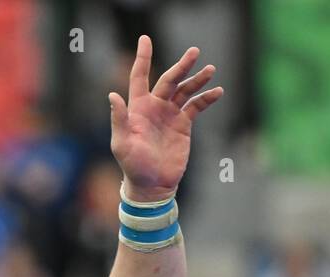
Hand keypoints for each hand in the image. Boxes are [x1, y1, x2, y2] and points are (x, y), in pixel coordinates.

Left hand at [108, 36, 222, 203]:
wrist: (152, 185)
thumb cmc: (133, 166)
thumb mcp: (122, 144)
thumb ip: (119, 119)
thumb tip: (112, 95)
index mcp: (138, 108)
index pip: (139, 77)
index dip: (142, 58)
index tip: (145, 39)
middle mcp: (154, 107)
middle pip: (169, 80)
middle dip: (181, 66)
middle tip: (194, 52)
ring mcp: (170, 114)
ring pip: (185, 90)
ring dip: (197, 80)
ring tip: (210, 69)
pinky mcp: (183, 125)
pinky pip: (196, 106)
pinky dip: (206, 98)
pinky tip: (216, 92)